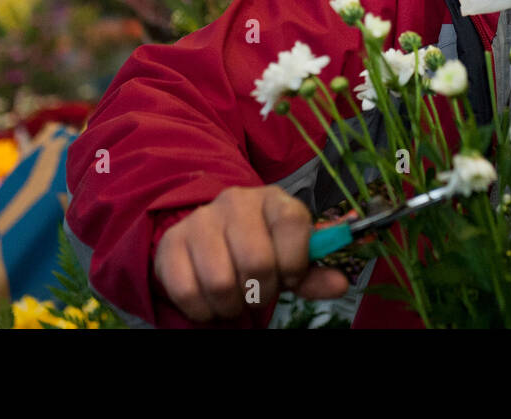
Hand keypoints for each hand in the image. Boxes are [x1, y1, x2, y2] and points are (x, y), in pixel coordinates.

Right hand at [153, 185, 350, 322]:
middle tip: (259, 292)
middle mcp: (235, 201)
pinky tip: (211, 300)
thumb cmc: (260, 247)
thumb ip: (314, 271)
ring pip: (220, 282)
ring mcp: (200, 220)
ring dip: (232, 304)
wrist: (207, 237)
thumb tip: (340, 284)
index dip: (294, 262)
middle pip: (256, 261)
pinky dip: (203, 310)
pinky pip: (187, 292)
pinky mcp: (170, 245)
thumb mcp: (290, 256)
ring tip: (236, 297)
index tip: (290, 277)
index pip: (293, 224)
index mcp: (273, 199)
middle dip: (262, 291)